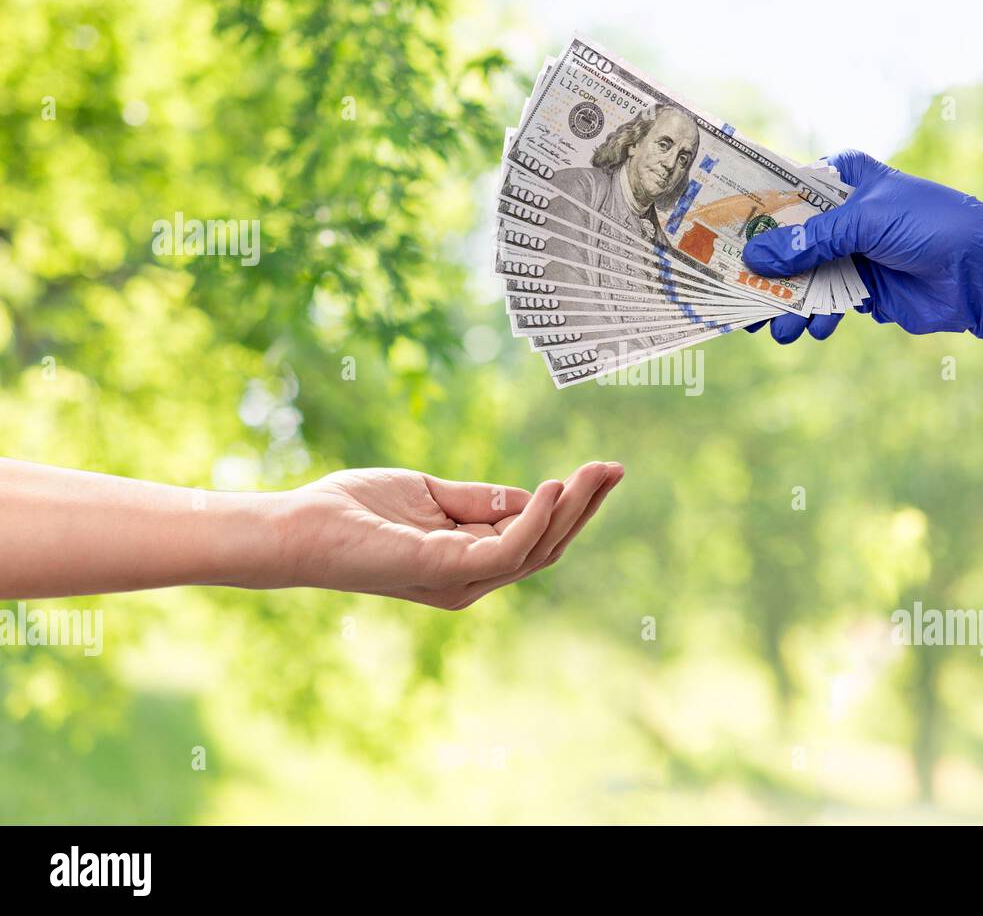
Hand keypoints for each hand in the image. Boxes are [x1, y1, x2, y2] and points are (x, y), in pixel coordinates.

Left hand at [273, 461, 623, 609]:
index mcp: (467, 561)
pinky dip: (535, 517)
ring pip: (536, 549)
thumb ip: (479, 499)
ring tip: (597, 471)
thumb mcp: (430, 494)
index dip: (570, 504)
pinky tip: (552, 487)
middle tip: (616, 468)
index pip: (534, 537)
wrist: (299, 527)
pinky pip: (507, 548)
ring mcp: (459, 580)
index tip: (600, 469)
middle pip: (547, 547)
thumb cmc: (355, 510)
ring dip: (572, 508)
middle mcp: (470, 579)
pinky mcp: (444, 571)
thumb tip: (531, 493)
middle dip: (585, 508)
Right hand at [742, 150, 982, 355]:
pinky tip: (811, 332)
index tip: (713, 230)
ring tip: (774, 329)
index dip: (751, 211)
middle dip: (761, 270)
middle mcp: (843, 214)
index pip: (786, 189)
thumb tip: (757, 258)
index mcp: (845, 178)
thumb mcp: (868, 223)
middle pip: (786, 241)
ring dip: (786, 304)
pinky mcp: (864, 290)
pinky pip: (825, 304)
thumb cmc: (934, 226)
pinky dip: (815, 319)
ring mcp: (852, 253)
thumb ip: (812, 241)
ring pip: (802, 278)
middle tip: (730, 292)